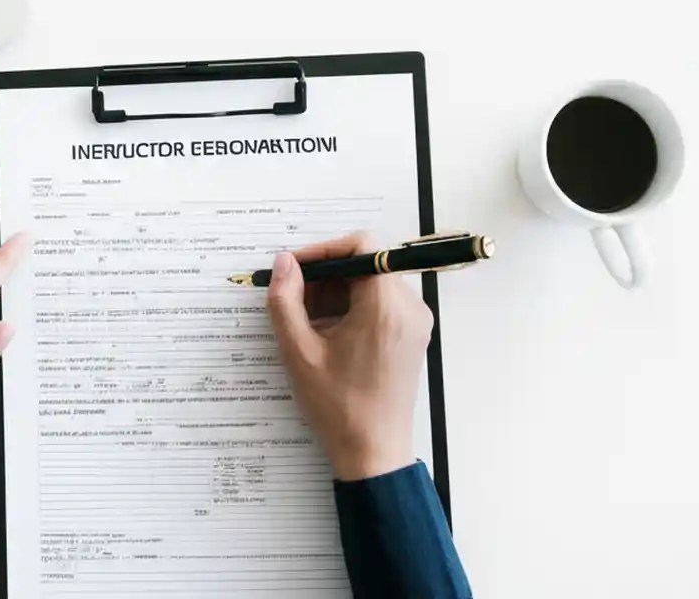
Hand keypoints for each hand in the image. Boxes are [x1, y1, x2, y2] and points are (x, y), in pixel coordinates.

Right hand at [266, 233, 434, 480]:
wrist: (374, 452)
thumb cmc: (338, 408)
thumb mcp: (299, 353)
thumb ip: (285, 302)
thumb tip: (282, 263)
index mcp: (386, 307)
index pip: (362, 245)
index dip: (324, 249)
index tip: (295, 269)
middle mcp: (409, 307)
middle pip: (365, 263)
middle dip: (325, 275)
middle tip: (292, 299)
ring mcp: (415, 321)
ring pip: (371, 282)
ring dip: (336, 292)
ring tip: (306, 322)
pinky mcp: (412, 334)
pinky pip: (381, 302)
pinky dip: (352, 306)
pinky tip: (326, 333)